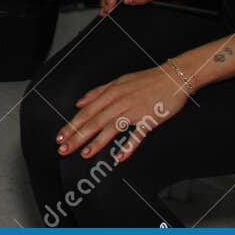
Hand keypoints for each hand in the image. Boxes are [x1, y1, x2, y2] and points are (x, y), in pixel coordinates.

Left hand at [55, 65, 189, 162]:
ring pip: (111, 128)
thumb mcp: (118, 82)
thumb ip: (97, 93)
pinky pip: (138, 134)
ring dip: (97, 142)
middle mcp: (119, 101)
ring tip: (85, 154)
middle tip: (64, 149)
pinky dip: (129, 146)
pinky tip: (120, 157)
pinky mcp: (149, 119)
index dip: (72, 125)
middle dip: (77, 136)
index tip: (60, 137)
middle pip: (94, 121)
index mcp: (110, 93)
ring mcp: (134, 110)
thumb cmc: (146, 80)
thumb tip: (79, 103)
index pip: (86, 112)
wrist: (174, 77)